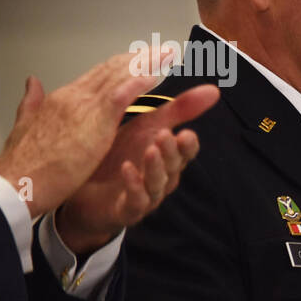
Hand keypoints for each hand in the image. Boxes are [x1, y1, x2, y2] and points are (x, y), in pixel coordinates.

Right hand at [0, 46, 172, 218]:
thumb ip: (33, 103)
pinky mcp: (92, 122)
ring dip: (146, 64)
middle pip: (112, 70)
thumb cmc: (25, 163)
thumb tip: (32, 82)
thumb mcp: (27, 126)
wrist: (16, 181)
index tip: (140, 57)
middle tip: (163, 51)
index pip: (97, 75)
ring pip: (119, 76)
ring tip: (167, 55)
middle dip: (140, 59)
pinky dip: (138, 84)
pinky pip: (120, 96)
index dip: (121, 65)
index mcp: (63, 99)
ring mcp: (83, 107)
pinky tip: (155, 76)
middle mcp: (74, 97)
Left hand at [54, 82, 220, 254]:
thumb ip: (179, 111)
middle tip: (165, 135)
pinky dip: (133, 186)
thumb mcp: (148, 128)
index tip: (187, 134)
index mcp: (169, 158)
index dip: (188, 145)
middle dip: (171, 152)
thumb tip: (213, 90)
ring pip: (157, 183)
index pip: (186, 152)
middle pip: (173, 166)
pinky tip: (127, 170)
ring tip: (150, 151)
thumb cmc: (122, 155)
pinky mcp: (127, 210)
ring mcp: (147, 196)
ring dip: (155, 168)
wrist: (87, 193)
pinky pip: (135, 201)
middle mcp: (162, 178)